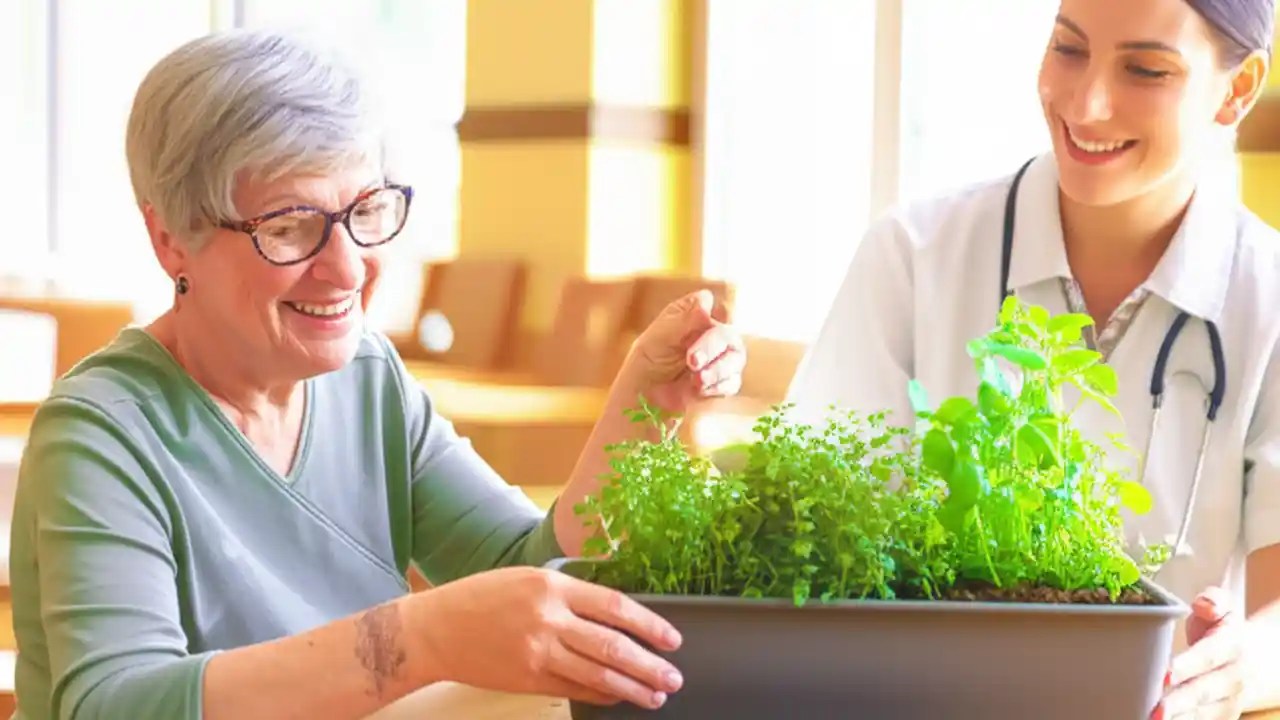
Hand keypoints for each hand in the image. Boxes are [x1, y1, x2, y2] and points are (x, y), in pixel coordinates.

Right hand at [415, 567, 683, 709]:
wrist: (436, 630)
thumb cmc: (481, 598)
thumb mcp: (528, 579)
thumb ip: (570, 595)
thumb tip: (614, 616)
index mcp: (552, 587)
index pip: (615, 607)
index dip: (649, 625)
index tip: (671, 639)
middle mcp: (548, 620)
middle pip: (612, 647)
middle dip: (649, 665)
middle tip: (673, 677)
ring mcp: (538, 653)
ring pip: (598, 675)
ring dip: (633, 687)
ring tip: (656, 695)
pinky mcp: (528, 679)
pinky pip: (575, 690)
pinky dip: (602, 695)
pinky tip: (619, 697)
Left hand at [626, 289, 745, 412]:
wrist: (644, 399)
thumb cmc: (647, 363)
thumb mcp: (659, 337)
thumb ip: (684, 319)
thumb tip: (707, 299)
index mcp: (692, 315)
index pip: (708, 303)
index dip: (704, 312)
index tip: (697, 322)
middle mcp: (710, 333)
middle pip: (727, 333)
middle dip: (711, 347)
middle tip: (692, 362)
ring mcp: (720, 358)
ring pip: (735, 358)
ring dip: (717, 369)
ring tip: (696, 381)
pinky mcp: (723, 382)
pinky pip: (732, 382)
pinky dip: (717, 386)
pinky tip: (699, 391)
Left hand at [1152, 586, 1244, 719]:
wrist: (1256, 658)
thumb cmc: (1222, 629)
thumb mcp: (1222, 607)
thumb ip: (1213, 600)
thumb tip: (1205, 604)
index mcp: (1232, 645)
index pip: (1208, 656)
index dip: (1187, 666)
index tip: (1164, 674)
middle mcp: (1234, 676)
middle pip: (1204, 690)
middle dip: (1178, 702)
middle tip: (1155, 710)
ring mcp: (1231, 699)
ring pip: (1204, 713)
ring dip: (1179, 718)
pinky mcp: (1224, 715)